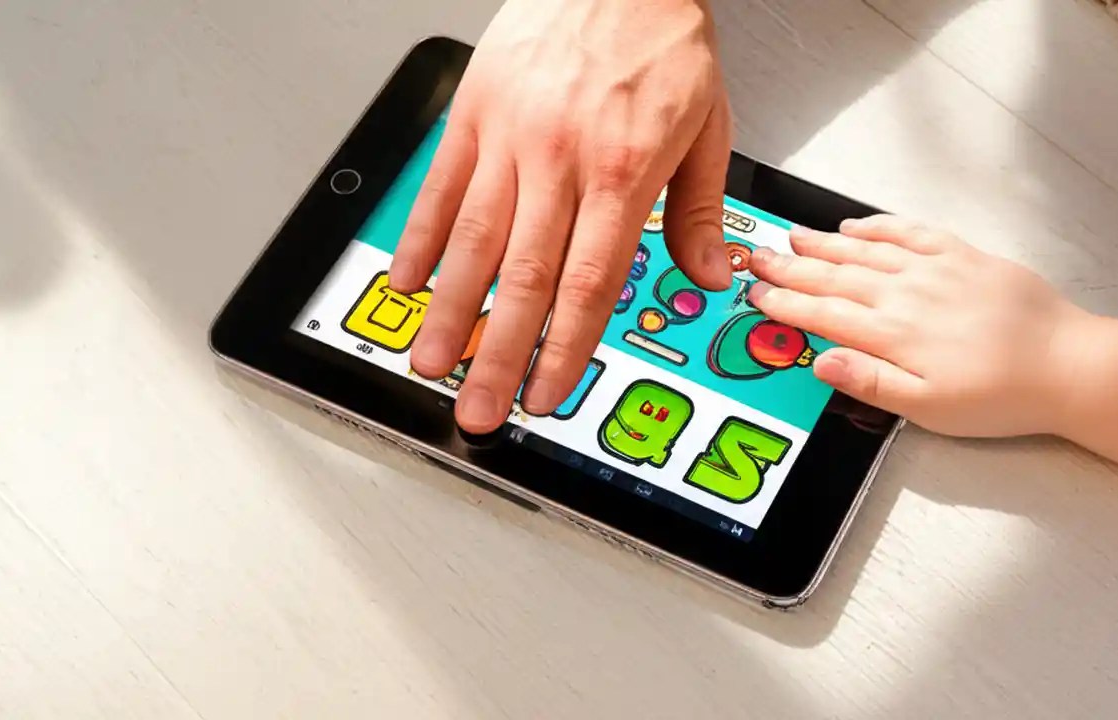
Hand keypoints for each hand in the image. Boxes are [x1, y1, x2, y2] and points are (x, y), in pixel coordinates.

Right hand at [389, 0, 732, 433]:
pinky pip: (440, 184)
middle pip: (525, 278)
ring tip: (430, 361)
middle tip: (477, 408)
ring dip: (450, 310)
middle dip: (498, 353)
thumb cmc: (662, 42)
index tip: (545, 395)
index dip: (563, 350)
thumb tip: (709, 276)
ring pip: (473, 239)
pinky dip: (421, 237)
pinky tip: (408, 282)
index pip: (590, 286)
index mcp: (623, 174)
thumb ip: (700, 211)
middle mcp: (561, 161)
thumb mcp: (707, 127)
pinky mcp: (474, 111)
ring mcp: (510, 137)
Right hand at [748, 216, 1085, 437]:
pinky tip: (855, 225)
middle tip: (757, 257)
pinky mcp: (964, 257)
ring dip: (824, 243)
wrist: (1067, 364)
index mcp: (893, 335)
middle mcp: (906, 294)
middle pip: (836, 276)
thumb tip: (821, 361)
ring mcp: (935, 270)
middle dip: (791, 267)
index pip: (824, 314)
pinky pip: (911, 233)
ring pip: (866, 251)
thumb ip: (871, 382)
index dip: (785, 303)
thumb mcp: (929, 409)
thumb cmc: (999, 396)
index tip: (756, 295)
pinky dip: (879, 227)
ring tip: (792, 236)